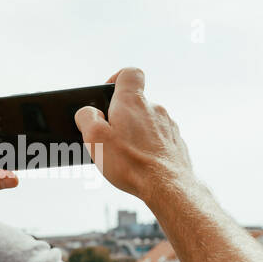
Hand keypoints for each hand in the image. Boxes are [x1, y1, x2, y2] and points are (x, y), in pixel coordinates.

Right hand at [74, 67, 193, 202]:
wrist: (167, 187)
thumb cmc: (131, 163)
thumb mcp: (95, 139)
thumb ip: (87, 118)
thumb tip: (87, 112)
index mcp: (132, 102)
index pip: (130, 73)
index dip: (117, 79)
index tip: (107, 96)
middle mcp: (154, 109)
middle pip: (135, 103)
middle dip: (121, 116)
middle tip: (109, 137)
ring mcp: (168, 126)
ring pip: (147, 122)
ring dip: (135, 133)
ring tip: (125, 155)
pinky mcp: (176, 143)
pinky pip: (159, 138)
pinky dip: (148, 146)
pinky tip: (140, 163)